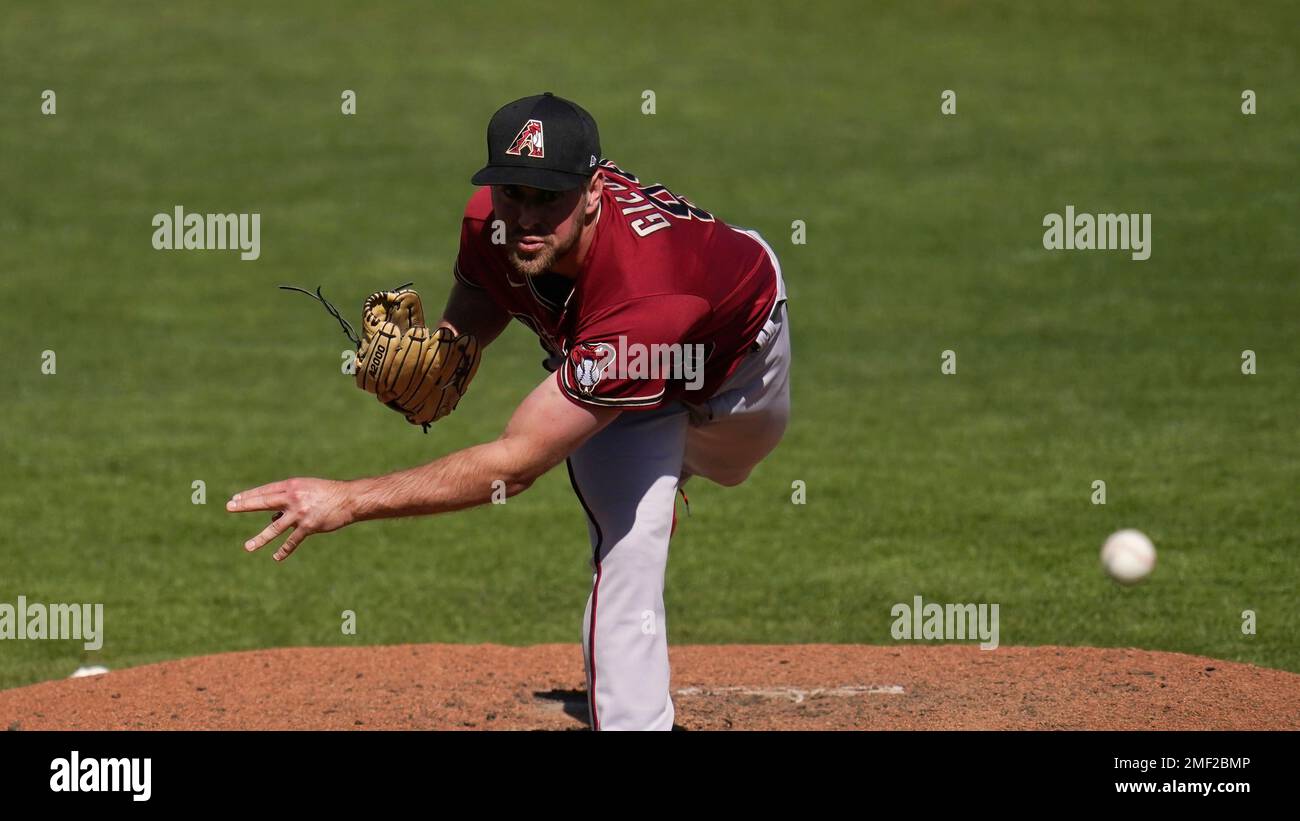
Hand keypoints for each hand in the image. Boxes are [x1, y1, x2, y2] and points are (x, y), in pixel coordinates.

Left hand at [226, 478, 354, 560]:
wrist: (349, 499)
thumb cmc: (327, 493)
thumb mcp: (306, 490)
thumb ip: (288, 502)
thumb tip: (272, 517)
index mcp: (292, 486)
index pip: (265, 491)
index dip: (249, 495)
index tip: (234, 499)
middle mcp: (293, 498)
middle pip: (264, 502)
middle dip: (245, 505)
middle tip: (229, 507)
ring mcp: (300, 513)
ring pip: (275, 527)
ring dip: (260, 539)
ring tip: (247, 547)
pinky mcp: (309, 526)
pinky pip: (292, 540)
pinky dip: (284, 550)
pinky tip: (276, 557)